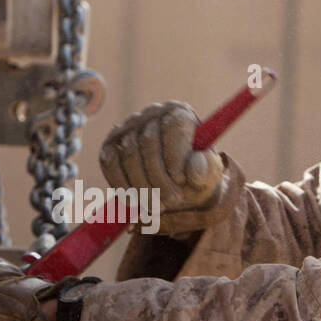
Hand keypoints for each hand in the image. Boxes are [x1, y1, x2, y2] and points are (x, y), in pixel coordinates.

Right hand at [99, 101, 227, 234]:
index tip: (180, 181)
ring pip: (128, 155)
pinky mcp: (111, 144)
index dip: (174, 156)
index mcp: (180, 113)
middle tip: (170, 202)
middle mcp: (152, 113)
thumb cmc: (195, 176)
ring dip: (142, 186)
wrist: (175, 187)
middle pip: (148, 142)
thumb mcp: (209, 175)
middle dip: (158, 178)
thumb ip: (206, 170)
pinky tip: (135, 201)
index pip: (172, 126)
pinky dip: (121, 185)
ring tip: (157, 206)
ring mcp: (128, 127)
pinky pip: (110, 163)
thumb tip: (194, 168)